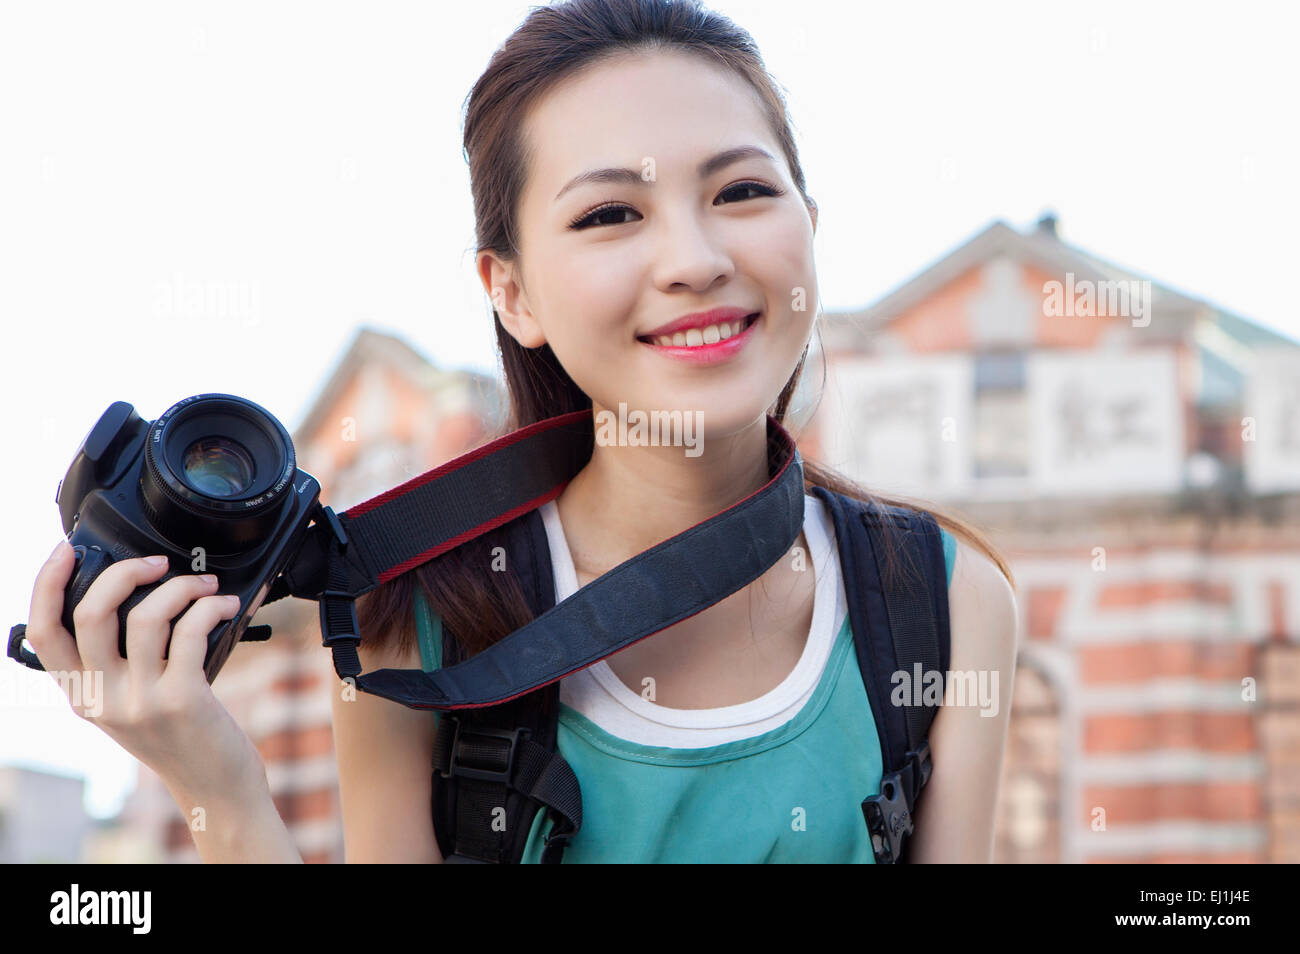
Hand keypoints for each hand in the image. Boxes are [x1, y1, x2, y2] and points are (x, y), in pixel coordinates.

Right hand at [24, 539, 266, 798]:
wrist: (214, 785)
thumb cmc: (181, 734)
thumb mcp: (131, 702)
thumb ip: (118, 662)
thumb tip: (131, 594)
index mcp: (83, 694)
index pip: (43, 633)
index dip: (46, 585)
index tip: (66, 549)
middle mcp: (103, 698)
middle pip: (90, 613)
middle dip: (126, 571)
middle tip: (158, 563)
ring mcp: (140, 701)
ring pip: (147, 617)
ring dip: (184, 588)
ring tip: (206, 586)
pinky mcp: (182, 699)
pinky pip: (191, 632)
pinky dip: (211, 607)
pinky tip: (225, 606)